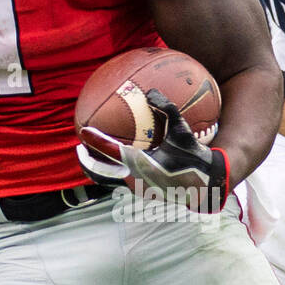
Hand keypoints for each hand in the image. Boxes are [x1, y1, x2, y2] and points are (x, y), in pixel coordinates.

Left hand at [78, 88, 228, 210]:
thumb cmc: (194, 156)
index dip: (95, 140)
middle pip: (101, 174)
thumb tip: (151, 92)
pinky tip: (117, 163)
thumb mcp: (182, 130)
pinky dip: (113, 172)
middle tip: (79, 149)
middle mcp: (135, 179)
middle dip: (86, 162)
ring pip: (110, 180)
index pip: (111, 152)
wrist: (205, 185)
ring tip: (92, 157)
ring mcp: (137, 188)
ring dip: (98, 169)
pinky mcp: (143, 193)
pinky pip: (121, 181)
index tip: (83, 131)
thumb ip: (167, 108)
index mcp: (141, 164)